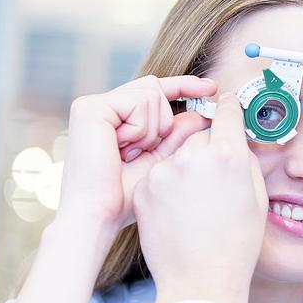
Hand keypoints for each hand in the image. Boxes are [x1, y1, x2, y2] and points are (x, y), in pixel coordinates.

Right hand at [57, 75, 216, 234]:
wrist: (98, 216)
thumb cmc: (124, 198)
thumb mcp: (160, 160)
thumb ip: (177, 135)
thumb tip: (202, 114)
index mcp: (112, 117)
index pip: (153, 90)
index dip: (184, 85)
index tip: (212, 88)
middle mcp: (99, 106)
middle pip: (154, 87)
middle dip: (165, 119)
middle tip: (149, 149)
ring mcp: (92, 105)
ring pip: (150, 93)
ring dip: (152, 128)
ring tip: (131, 154)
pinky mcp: (91, 108)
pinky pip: (138, 102)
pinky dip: (141, 128)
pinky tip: (124, 149)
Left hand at [133, 93, 267, 302]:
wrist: (201, 283)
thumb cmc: (237, 245)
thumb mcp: (257, 198)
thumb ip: (245, 160)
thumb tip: (236, 140)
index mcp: (229, 155)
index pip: (227, 110)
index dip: (227, 108)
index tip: (225, 106)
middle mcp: (194, 157)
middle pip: (200, 135)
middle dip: (207, 150)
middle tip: (214, 182)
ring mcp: (164, 172)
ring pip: (176, 155)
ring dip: (184, 169)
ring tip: (195, 204)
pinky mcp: (143, 189)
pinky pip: (158, 176)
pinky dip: (166, 188)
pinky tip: (177, 213)